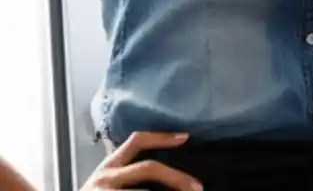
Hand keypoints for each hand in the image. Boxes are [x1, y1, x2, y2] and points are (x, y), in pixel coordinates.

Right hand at [80, 132, 201, 190]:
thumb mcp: (105, 183)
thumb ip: (129, 174)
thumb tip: (169, 175)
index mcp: (108, 166)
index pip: (136, 141)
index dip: (162, 136)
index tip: (186, 137)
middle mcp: (105, 177)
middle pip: (148, 167)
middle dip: (177, 177)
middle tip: (197, 187)